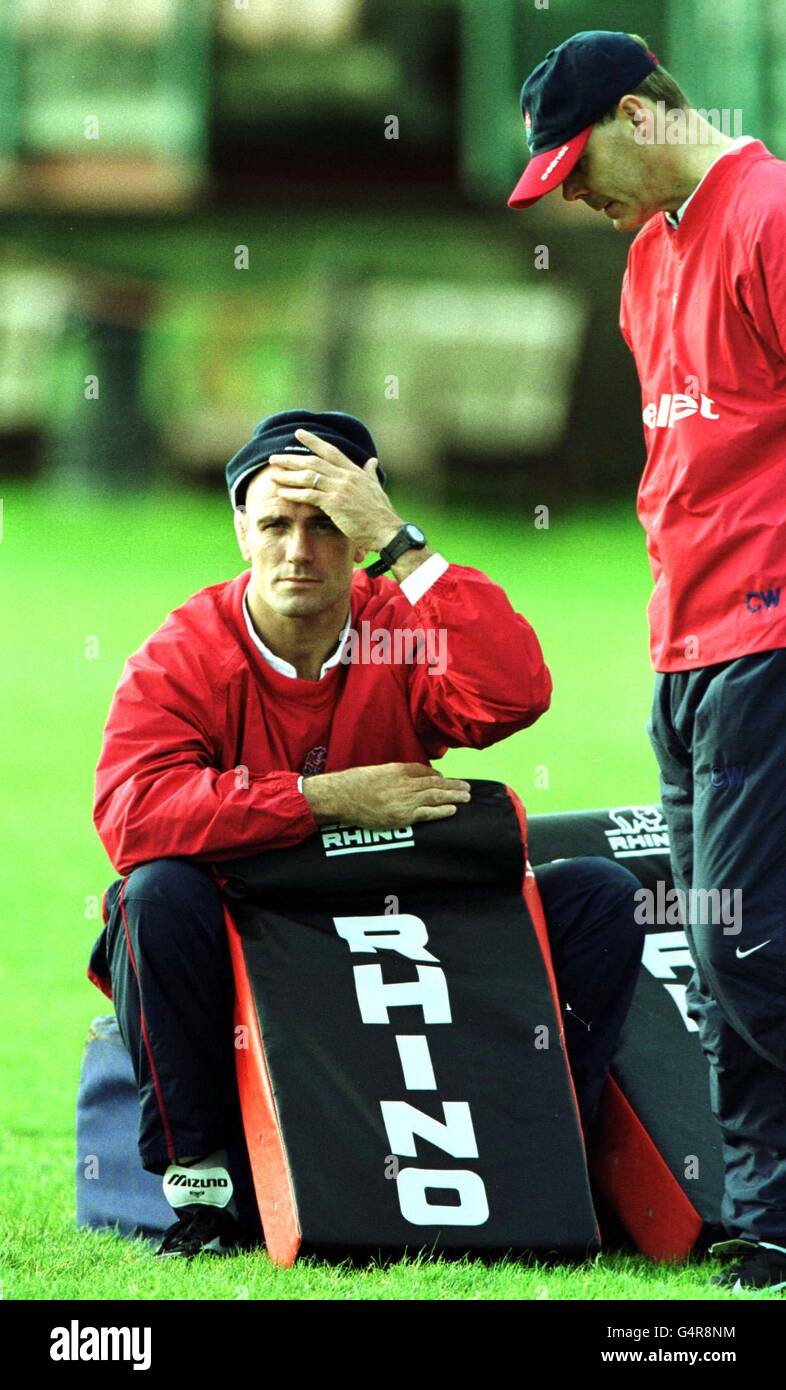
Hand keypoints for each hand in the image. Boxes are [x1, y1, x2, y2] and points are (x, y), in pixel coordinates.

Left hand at [266, 428, 401, 551]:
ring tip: (273, 475)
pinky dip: (294, 494)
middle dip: (292, 459)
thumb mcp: (376, 488)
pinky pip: (309, 495)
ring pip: (308, 477)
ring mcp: (340, 489)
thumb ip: (370, 473)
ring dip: (288, 475)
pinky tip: (281, 493)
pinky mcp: (335, 503)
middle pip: (313, 462)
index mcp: (355, 472)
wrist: (387, 531)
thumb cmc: (381, 513)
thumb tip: (372, 461)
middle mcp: (346, 476)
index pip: (330, 451)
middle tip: (275, 457)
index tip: (299, 433)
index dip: (313, 441)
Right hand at [302, 762, 471, 828]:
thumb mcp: (376, 771)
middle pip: (435, 783)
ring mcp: (405, 799)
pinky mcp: (403, 816)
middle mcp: (405, 783)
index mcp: (398, 769)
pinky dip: (442, 811)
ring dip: (454, 795)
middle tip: (467, 787)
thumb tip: (408, 776)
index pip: (424, 771)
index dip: (437, 776)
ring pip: (436, 796)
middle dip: (453, 785)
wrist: (342, 797)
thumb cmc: (354, 784)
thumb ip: (393, 774)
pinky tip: (453, 809)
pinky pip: (428, 813)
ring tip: (466, 796)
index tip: (445, 779)